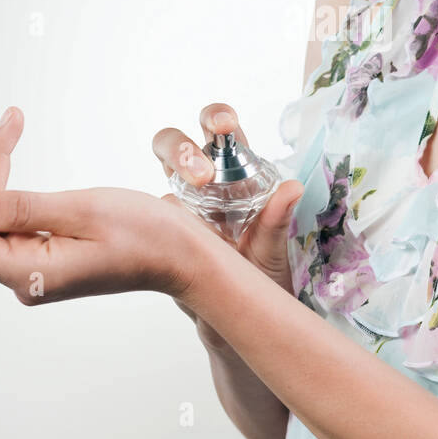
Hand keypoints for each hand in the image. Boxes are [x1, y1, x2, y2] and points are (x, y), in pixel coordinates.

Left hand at [0, 106, 223, 305]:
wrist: (183, 255)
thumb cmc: (146, 234)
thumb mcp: (84, 211)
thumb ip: (22, 209)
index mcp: (31, 274)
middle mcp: (26, 278)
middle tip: (5, 127)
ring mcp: (35, 269)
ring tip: (8, 131)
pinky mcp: (47, 256)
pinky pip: (12, 223)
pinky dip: (9, 189)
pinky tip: (11, 162)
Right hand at [152, 103, 303, 348]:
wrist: (233, 320)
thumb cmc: (259, 278)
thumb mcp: (272, 252)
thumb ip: (276, 222)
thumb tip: (292, 189)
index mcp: (238, 176)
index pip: (224, 135)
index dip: (218, 119)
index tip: (225, 126)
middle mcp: (205, 183)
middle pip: (179, 143)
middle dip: (184, 147)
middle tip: (201, 175)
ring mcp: (179, 204)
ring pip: (161, 169)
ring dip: (169, 169)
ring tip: (190, 191)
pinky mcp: (160, 229)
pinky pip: (145, 209)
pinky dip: (147, 208)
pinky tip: (161, 223)